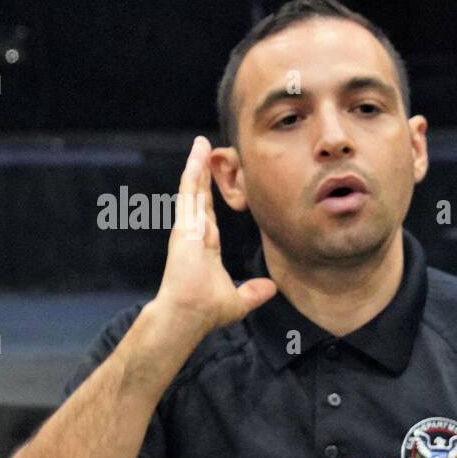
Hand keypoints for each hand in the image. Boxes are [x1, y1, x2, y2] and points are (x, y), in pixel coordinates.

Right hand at [152, 135, 275, 339]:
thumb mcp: (238, 301)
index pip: (207, 212)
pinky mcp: (184, 226)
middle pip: (199, 194)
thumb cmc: (207, 310)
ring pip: (193, 189)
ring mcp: (187, 228)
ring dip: (196, 165)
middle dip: (202, 171)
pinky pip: (189, 194)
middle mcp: (194, 233)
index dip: (209, 193)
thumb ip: (253, 292)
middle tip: (205, 148)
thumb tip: (271, 288)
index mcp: (204, 244)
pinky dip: (192, 174)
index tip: (212, 177)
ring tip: (201, 143)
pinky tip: (196, 156)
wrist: (190, 314)